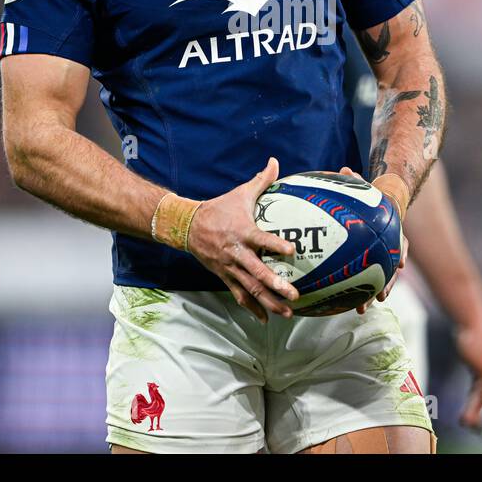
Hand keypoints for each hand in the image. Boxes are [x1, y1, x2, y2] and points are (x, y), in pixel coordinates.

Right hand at [187, 157, 298, 321]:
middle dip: (275, 284)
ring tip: (287, 312)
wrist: (187, 226)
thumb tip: (276, 161)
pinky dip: (252, 308)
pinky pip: (239, 296)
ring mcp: (229, 268)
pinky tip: (266, 320)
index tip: (293, 252)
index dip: (276, 245)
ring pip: (250, 289)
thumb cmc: (220, 208)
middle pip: (257, 272)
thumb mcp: (240, 194)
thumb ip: (261, 180)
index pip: (261, 239)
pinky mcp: (224, 276)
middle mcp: (236, 253)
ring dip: (269, 302)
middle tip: (294, 293)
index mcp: (242, 232)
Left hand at [334, 166, 408, 314]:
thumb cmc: (369, 199)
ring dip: (372, 295)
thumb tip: (344, 170)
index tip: (400, 263)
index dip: (400, 253)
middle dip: (387, 284)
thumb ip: (356, 182)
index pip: (400, 243)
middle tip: (380, 297)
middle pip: (392, 270)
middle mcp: (390, 248)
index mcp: (391, 231)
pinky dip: (357, 292)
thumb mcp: (364, 189)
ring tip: (361, 309)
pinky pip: (365, 281)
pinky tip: (344, 304)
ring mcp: (382, 259)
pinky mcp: (370, 266)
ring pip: (380, 281)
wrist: (380, 210)